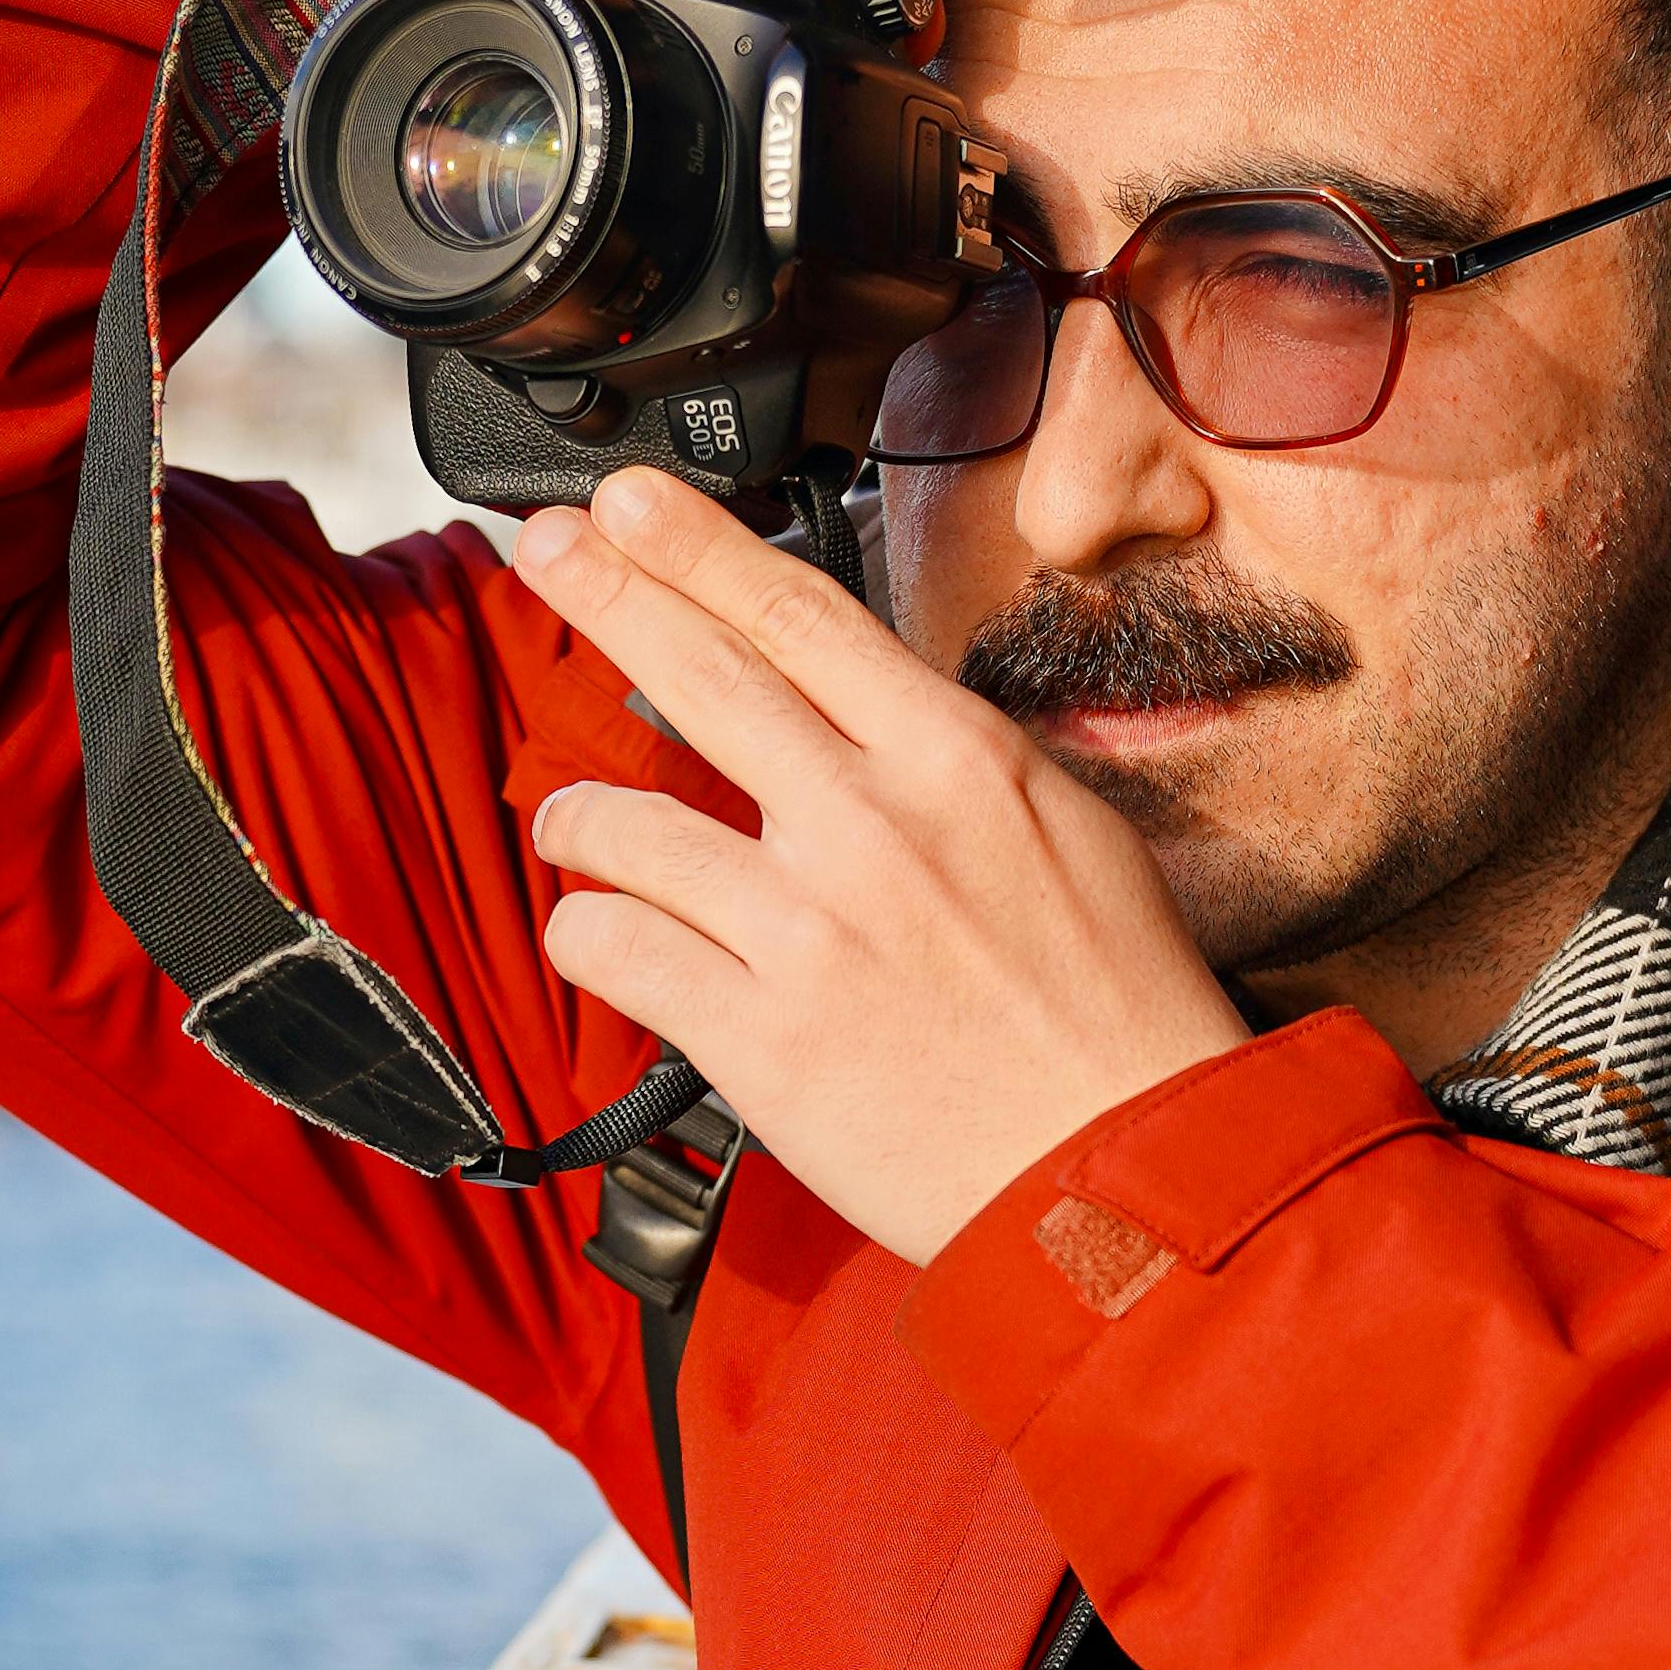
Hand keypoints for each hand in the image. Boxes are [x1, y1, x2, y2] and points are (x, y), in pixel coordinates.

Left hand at [509, 473, 1250, 1268]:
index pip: (800, 614)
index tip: (628, 502)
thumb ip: (953, 769)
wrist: (1124, 1168)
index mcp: (959, 761)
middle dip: (605, 593)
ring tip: (576, 823)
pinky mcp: (760, 1037)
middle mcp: (874, 825)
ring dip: (578, 817)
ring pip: (625, 825)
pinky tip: (607, 936)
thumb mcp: (1066, 835)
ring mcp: (810, 929)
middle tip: (546, 549)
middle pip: (703, 674)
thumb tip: (863, 717)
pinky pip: (616, 949)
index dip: (696, 545)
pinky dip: (591, 934)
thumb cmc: (1113, 1014)